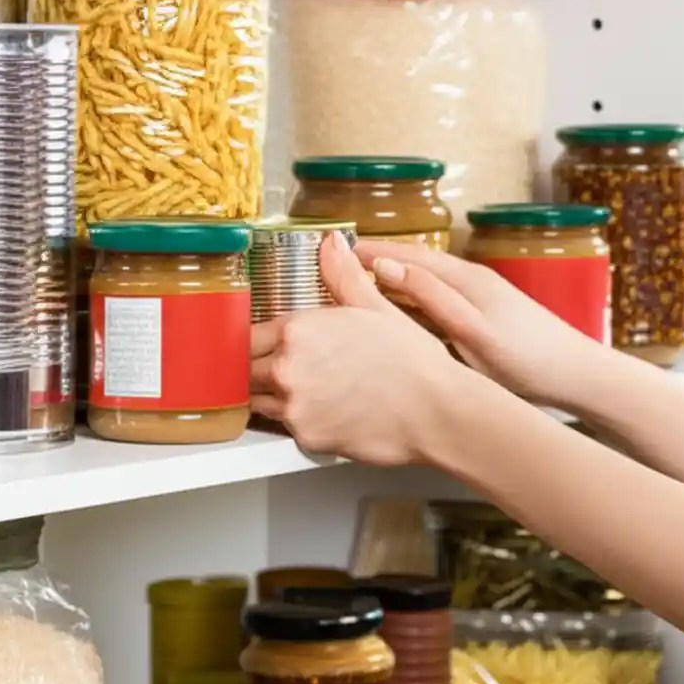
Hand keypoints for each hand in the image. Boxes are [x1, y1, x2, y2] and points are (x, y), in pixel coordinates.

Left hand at [250, 233, 481, 465]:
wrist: (436, 411)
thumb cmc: (412, 361)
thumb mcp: (376, 308)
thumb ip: (343, 276)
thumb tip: (331, 245)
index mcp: (298, 330)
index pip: (248, 335)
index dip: (255, 339)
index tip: (261, 343)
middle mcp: (287, 368)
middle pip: (247, 370)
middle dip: (260, 368)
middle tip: (288, 368)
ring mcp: (294, 406)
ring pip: (261, 401)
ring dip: (274, 395)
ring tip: (308, 389)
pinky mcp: (305, 438)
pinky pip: (288, 427)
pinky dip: (300, 420)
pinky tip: (328, 410)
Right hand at [354, 240, 622, 409]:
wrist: (579, 376)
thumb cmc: (531, 361)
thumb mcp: (473, 332)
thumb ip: (432, 299)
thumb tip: (389, 269)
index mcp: (465, 280)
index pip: (408, 256)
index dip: (371, 252)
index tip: (338, 250)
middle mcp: (471, 281)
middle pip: (414, 263)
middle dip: (376, 260)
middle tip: (338, 263)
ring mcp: (479, 297)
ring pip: (424, 281)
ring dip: (392, 278)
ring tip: (359, 283)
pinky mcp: (484, 315)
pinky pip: (435, 298)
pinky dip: (411, 298)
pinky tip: (402, 312)